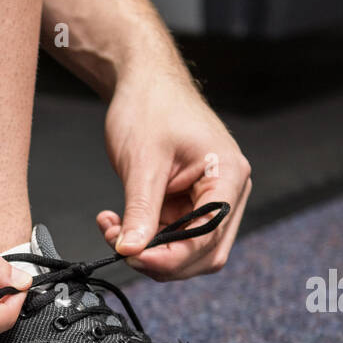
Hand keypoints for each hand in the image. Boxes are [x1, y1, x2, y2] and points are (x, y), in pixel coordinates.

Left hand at [97, 67, 251, 279]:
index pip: (209, 234)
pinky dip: (144, 240)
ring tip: (114, 230)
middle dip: (161, 259)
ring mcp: (210, 200)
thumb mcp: (143, 163)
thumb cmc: (151, 107)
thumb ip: (140, 212)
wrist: (144, 83)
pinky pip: (171, 237)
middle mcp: (228, 192)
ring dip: (150, 252)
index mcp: (229, 175)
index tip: (134, 257)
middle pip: (205, 252)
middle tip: (121, 249)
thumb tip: (131, 251)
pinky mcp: (189, 205)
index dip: (172, 255)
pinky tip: (117, 224)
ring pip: (188, 252)